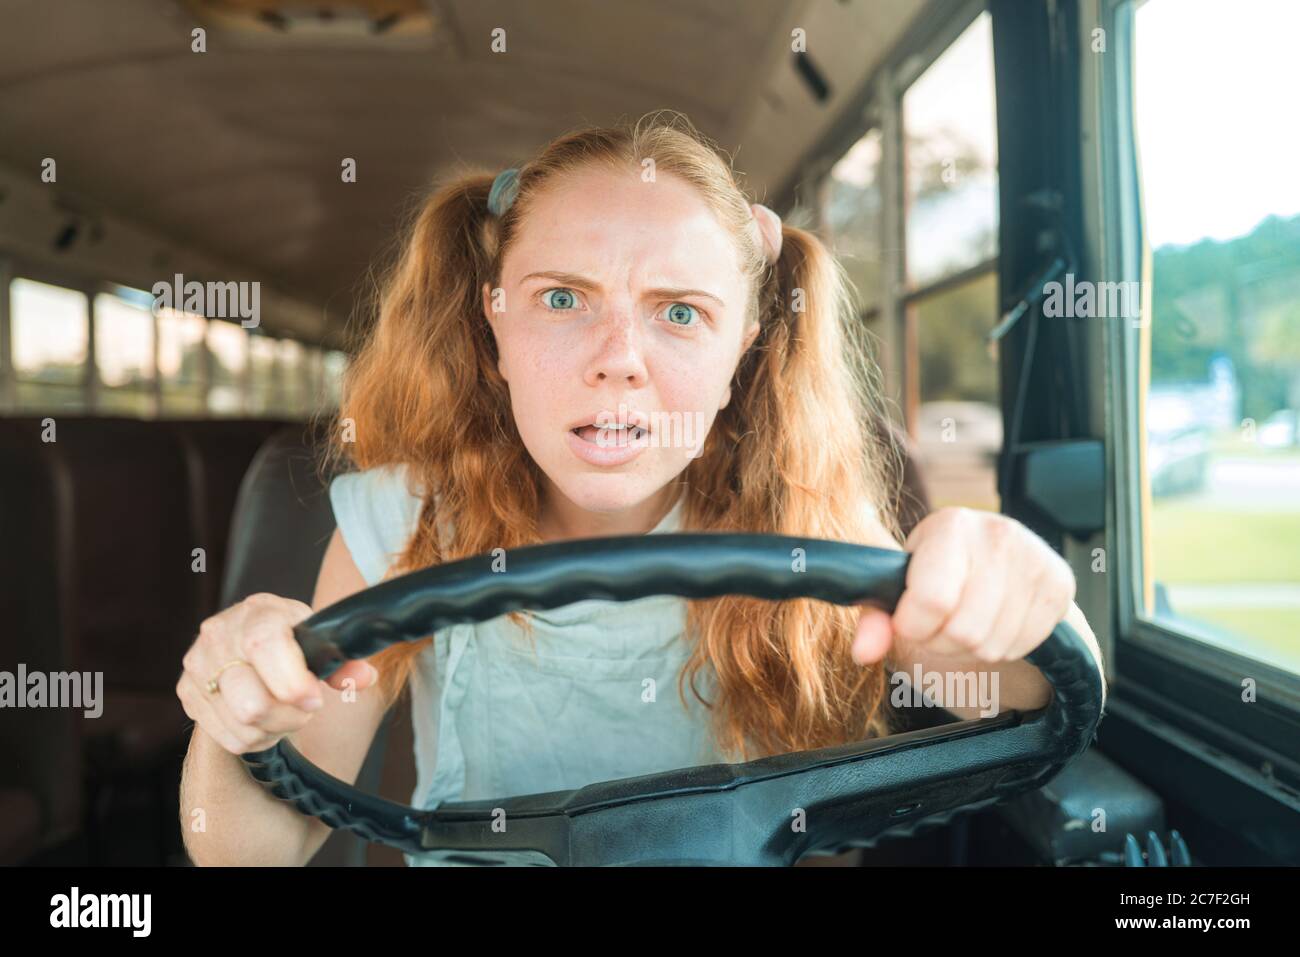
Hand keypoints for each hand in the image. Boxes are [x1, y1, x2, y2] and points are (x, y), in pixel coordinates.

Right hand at [177, 593, 380, 754]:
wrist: (248, 639)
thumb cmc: (290, 638)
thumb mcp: (318, 638)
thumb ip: (342, 661)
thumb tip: (364, 678)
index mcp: (257, 612)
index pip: (264, 645)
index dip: (291, 681)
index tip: (314, 699)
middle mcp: (219, 636)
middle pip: (251, 703)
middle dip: (290, 715)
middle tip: (305, 705)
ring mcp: (197, 666)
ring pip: (243, 727)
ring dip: (275, 728)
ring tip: (286, 710)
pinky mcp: (187, 694)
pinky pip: (230, 739)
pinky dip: (256, 737)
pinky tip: (264, 718)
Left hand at [851, 507, 1075, 667]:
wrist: (994, 562)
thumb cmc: (935, 574)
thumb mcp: (899, 588)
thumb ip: (875, 618)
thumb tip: (864, 652)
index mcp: (950, 525)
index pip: (931, 600)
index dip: (913, 626)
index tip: (909, 620)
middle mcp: (998, 533)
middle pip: (963, 631)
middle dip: (942, 642)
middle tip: (939, 627)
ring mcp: (1035, 557)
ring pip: (992, 644)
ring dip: (971, 650)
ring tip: (965, 624)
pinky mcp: (1061, 583)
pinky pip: (1024, 645)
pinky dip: (1003, 648)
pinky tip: (995, 624)